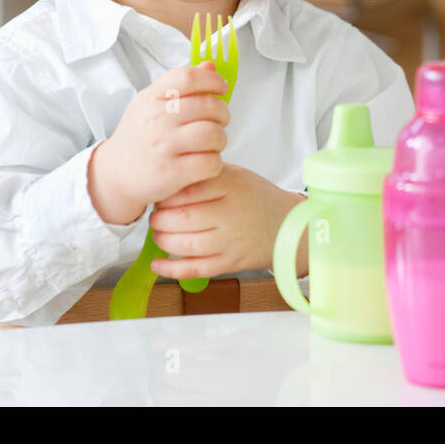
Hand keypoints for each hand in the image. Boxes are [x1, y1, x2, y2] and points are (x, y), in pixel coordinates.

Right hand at [87, 62, 229, 224]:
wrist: (114, 175)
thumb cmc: (140, 136)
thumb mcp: (152, 103)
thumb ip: (182, 85)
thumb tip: (211, 67)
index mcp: (152, 97)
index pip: (188, 77)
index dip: (212, 80)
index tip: (221, 88)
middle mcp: (156, 119)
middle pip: (208, 106)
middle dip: (223, 114)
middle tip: (219, 122)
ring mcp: (163, 146)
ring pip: (213, 134)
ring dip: (221, 140)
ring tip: (213, 144)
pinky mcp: (171, 173)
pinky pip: (210, 163)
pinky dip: (215, 164)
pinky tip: (206, 163)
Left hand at [147, 163, 307, 279]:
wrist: (289, 226)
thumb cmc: (257, 198)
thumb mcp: (237, 175)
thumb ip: (207, 174)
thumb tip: (169, 178)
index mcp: (232, 186)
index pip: (188, 189)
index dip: (166, 194)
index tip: (160, 195)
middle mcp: (232, 213)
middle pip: (183, 218)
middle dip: (159, 219)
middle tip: (155, 216)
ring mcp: (231, 241)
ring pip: (186, 244)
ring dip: (162, 240)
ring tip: (158, 234)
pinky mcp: (231, 263)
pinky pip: (196, 269)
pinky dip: (172, 269)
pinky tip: (157, 264)